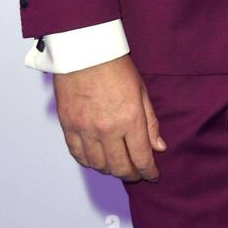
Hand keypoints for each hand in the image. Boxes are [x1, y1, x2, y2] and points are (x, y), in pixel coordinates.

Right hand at [53, 55, 166, 181]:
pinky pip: (78, 155)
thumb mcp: (142, 92)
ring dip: (110, 170)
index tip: (152, 175)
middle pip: (119, 167)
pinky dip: (89, 162)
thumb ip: (151, 123)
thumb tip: (159, 147)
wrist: (85, 52)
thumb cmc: (116, 67)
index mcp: (130, 119)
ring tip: (118, 166)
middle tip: (137, 174)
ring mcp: (85, 130)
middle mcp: (107, 129)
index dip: (149, 172)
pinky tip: (97, 160)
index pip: (141, 158)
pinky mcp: (68, 126)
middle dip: (132, 175)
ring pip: (98, 165)